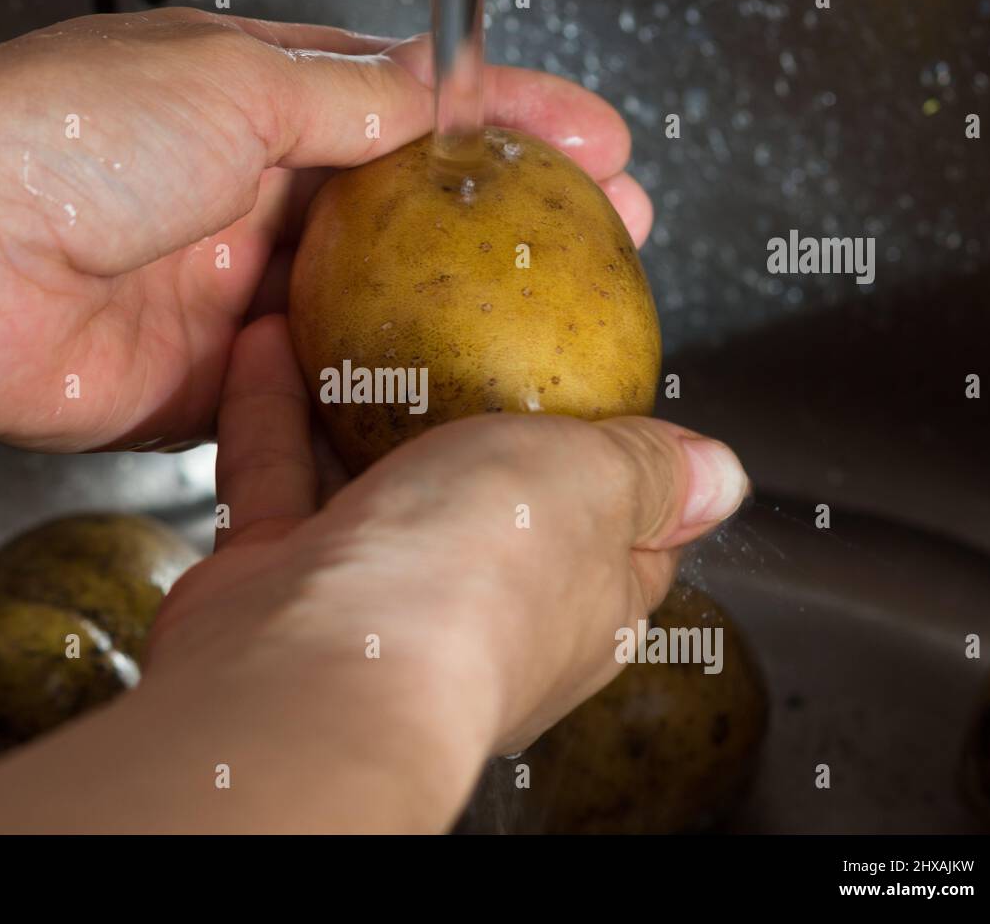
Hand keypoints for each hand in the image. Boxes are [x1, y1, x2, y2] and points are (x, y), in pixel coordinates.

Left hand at [0, 8, 650, 531]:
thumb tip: (434, 100)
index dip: (513, 120)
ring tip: (556, 323)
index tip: (598, 143)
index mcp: (255, 100)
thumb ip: (347, 100)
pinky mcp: (216, 378)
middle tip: (609, 236)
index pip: (414, 104)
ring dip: (458, 312)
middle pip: (409, 210)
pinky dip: (374, 390)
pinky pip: (314, 386)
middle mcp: (251, 192)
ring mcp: (237, 289)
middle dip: (510, 222)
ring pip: (374, 303)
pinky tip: (445, 396)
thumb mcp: (232, 83)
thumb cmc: (60, 140)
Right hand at [0, 315, 746, 832]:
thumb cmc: (473, 586)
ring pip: (370, 481)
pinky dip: (272, 410)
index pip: (624, 530)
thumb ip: (653, 469)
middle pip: (487, 499)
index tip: (600, 393)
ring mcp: (374, 597)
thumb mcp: (595, 482)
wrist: (313, 674)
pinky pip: (278, 479)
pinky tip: (268, 342)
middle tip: (459, 330)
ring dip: (356, 402)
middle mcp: (479, 608)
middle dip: (471, 419)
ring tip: (348, 315)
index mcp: (582, 600)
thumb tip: (722, 477)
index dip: (620, 464)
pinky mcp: (282, 582)